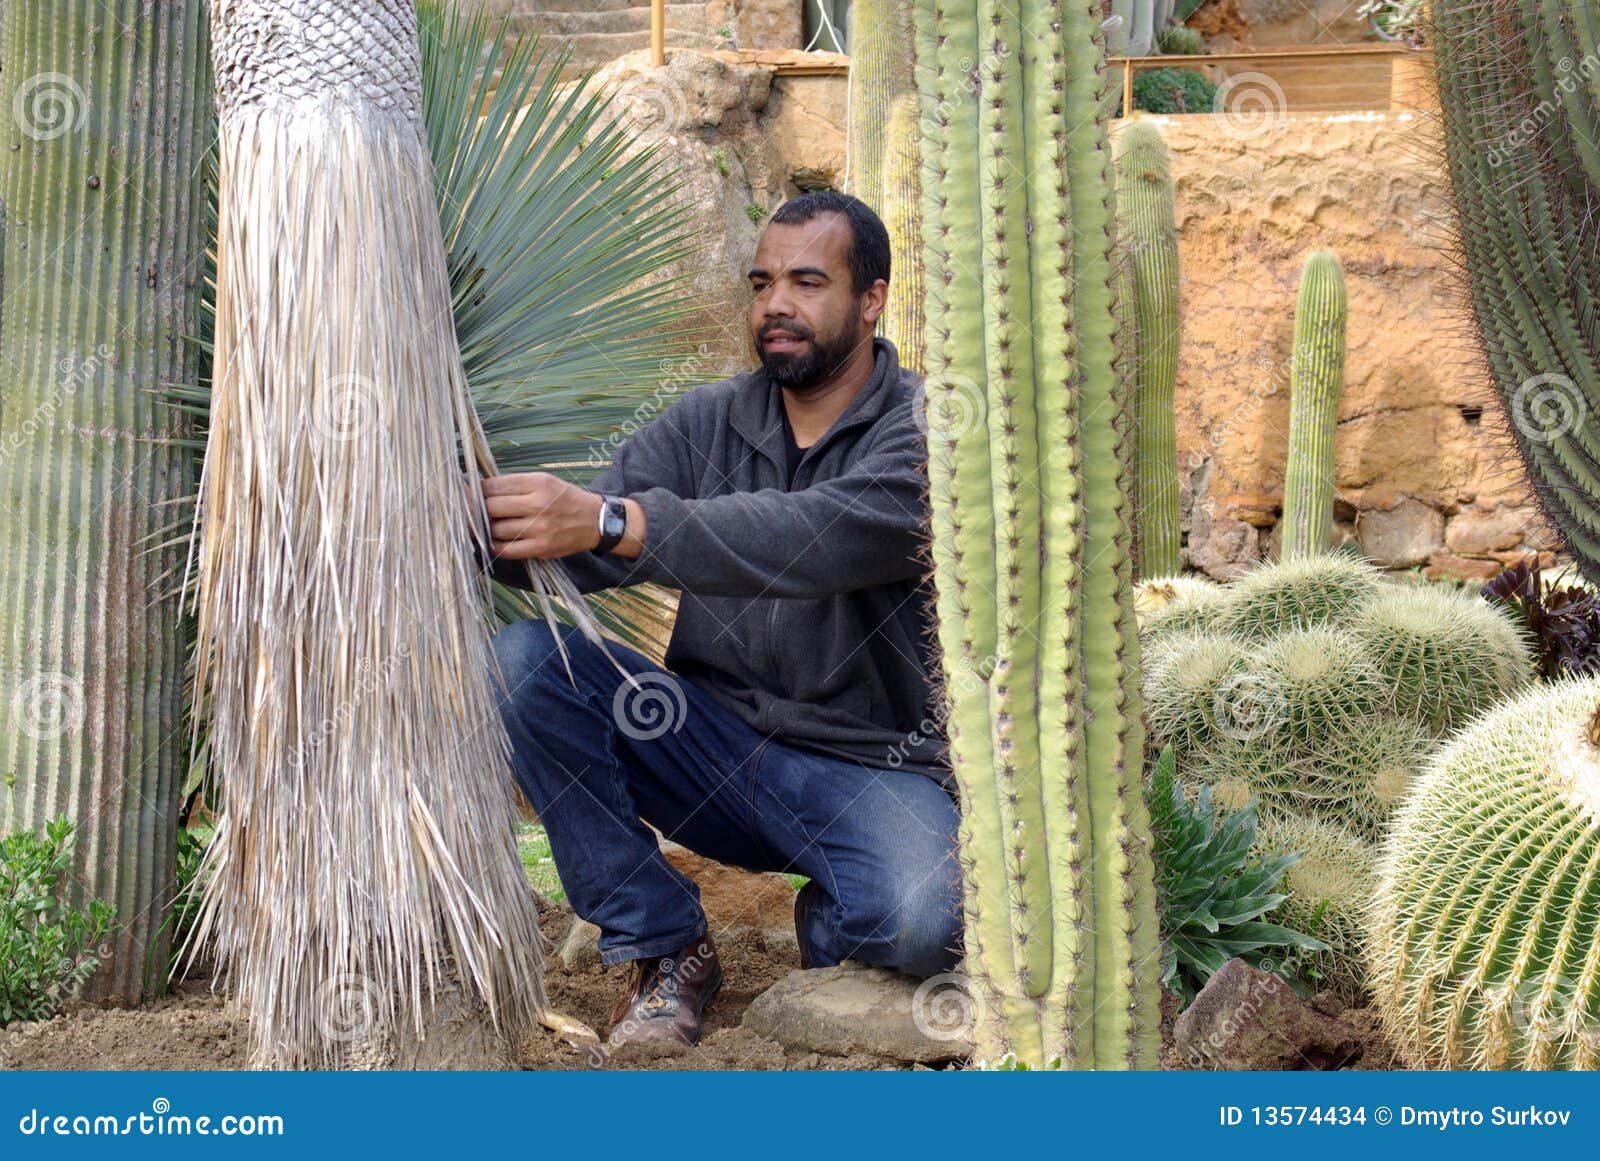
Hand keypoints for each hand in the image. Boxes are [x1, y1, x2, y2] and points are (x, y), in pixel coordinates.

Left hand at [481, 472, 604, 560]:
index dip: (478, 490)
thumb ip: (515, 484)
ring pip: (496, 529)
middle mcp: (539, 504)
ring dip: (487, 529)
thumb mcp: (545, 481)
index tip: (474, 494)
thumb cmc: (565, 499)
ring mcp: (540, 528)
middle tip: (477, 511)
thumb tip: (480, 490)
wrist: (595, 521)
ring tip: (488, 525)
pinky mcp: (541, 548)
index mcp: (538, 483)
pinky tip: (495, 540)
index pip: (494, 485)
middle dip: (479, 510)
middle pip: (491, 507)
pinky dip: (495, 546)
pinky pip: (506, 549)